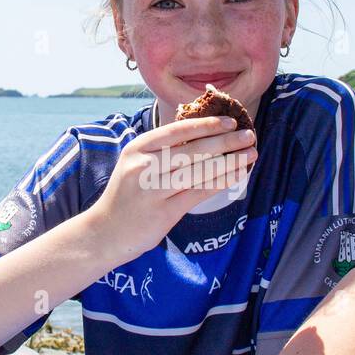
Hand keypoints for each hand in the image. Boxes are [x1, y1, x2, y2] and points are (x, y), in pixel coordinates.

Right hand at [88, 116, 257, 259]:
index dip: (206, 124)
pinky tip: (236, 175)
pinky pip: (198, 193)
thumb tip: (202, 136)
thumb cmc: (126, 196)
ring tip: (250, 154)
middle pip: (193, 149)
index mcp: (138, 147)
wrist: (104, 233)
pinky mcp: (164, 212)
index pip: (178, 130)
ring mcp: (153, 189)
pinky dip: (221, 182)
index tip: (229, 122)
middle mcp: (144, 165)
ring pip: (199, 171)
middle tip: (249, 136)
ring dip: (229, 161)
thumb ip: (161, 151)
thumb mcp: (135, 164)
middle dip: (226, 141)